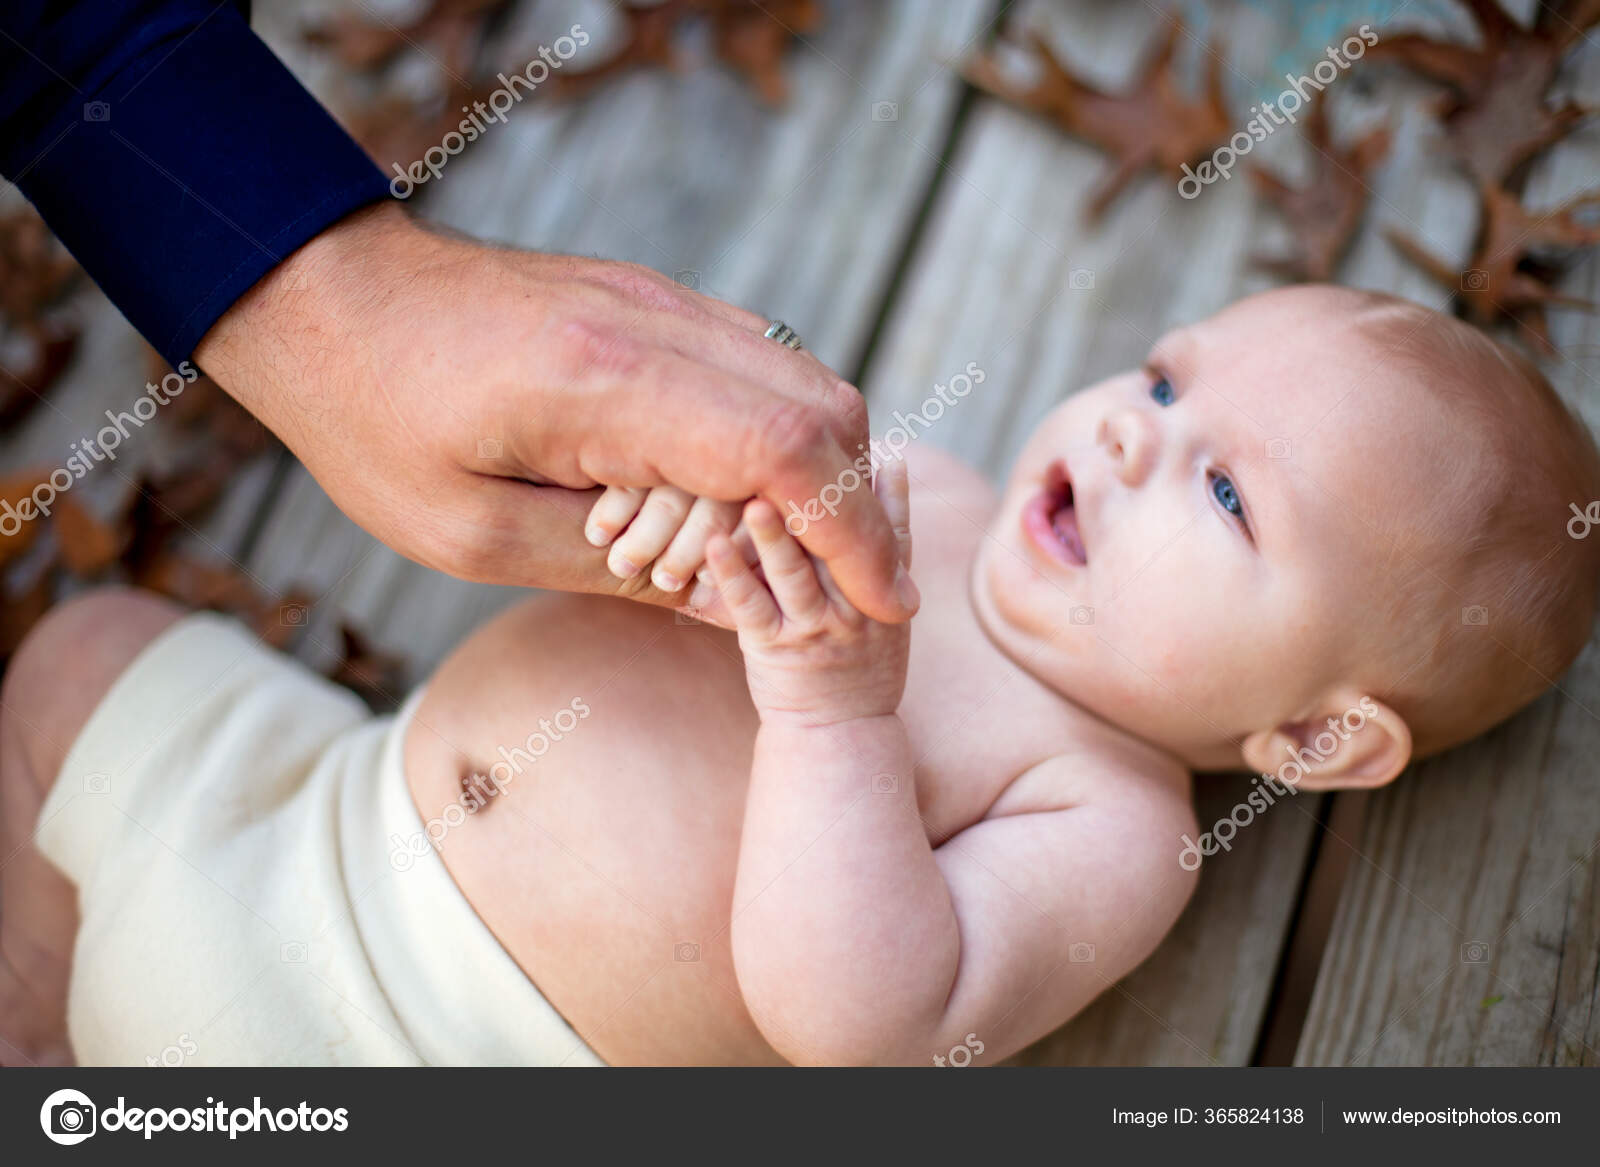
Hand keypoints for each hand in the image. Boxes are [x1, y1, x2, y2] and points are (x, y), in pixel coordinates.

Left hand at [194, 202, 917, 620]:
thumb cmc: (375, 422)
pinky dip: (783, 434)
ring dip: (824, 470)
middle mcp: (653, 322)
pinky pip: (757, 365)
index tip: (884, 601)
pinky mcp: (652, 302)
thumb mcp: (476, 538)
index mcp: (604, 381)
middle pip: (823, 404)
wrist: (328, 298)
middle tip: (858, 590)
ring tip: (806, 556)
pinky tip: (747, 497)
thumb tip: (733, 602)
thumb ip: (618, 570)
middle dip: (859, 507)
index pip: (786, 446)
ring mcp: (659, 301)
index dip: (853, 531)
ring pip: (802, 377)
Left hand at [705, 458, 912, 727]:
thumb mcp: (884, 610)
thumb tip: (879, 484)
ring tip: (756, 495)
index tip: (884, 448)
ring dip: (775, 533)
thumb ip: (878, 556)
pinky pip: (751, 608)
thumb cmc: (854, 660)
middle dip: (825, 498)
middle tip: (807, 449)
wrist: (839, 732)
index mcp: (882, 590)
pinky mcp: (777, 649)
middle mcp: (856, 606)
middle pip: (841, 543)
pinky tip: (714, 546)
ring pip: (795, 572)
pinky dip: (732, 575)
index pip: (892, 532)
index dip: (890, 492)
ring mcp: (818, 627)